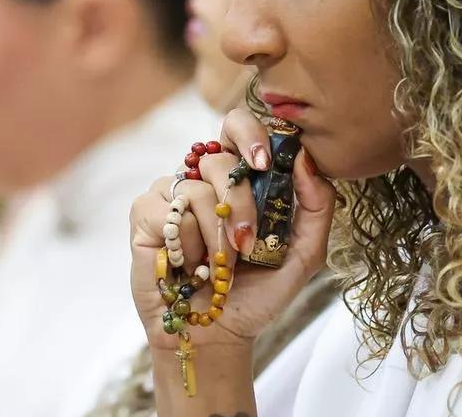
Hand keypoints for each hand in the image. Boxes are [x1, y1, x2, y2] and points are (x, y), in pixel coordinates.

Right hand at [129, 109, 335, 351]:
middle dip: (240, 201)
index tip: (265, 164)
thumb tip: (305, 158)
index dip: (251, 133)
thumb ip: (317, 206)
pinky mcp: (145, 215)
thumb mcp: (303, 254)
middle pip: (219, 157)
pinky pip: (168, 212)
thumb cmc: (257, 293)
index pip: (239, 127)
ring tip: (219, 266)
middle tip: (248, 241)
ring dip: (215, 236)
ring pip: (196, 188)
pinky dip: (186, 245)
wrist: (218, 334)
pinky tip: (189, 266)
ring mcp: (172, 194)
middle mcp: (203, 179)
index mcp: (239, 177)